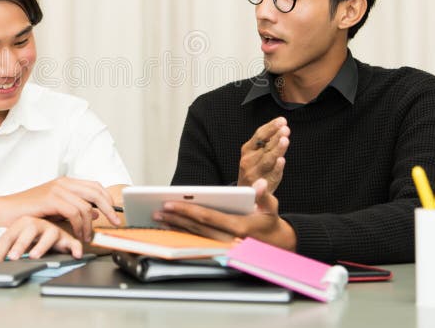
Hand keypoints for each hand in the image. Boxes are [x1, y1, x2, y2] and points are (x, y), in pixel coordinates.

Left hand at [0, 216, 82, 260]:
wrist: (52, 218)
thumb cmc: (32, 233)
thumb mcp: (17, 235)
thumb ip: (5, 242)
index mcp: (23, 223)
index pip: (10, 235)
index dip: (2, 248)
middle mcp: (39, 224)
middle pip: (29, 230)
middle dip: (20, 244)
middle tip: (12, 257)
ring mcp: (53, 230)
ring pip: (50, 234)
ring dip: (42, 246)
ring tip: (34, 256)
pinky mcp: (66, 239)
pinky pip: (73, 242)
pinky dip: (75, 247)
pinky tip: (75, 255)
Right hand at [9, 177, 120, 241]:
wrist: (6, 209)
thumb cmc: (29, 210)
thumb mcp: (57, 209)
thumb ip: (76, 209)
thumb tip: (96, 213)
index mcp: (67, 182)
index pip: (95, 186)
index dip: (108, 199)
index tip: (116, 213)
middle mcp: (64, 183)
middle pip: (96, 192)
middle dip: (110, 208)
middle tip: (116, 223)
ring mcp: (58, 189)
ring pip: (86, 205)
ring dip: (90, 224)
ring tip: (87, 237)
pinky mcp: (51, 199)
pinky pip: (74, 212)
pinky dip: (79, 226)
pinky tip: (77, 234)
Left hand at [154, 178, 296, 250]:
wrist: (278, 245)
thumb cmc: (270, 222)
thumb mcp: (271, 207)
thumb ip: (264, 195)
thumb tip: (261, 183)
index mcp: (239, 227)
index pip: (207, 217)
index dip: (186, 210)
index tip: (169, 204)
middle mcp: (228, 240)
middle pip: (196, 228)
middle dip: (175, 219)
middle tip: (157, 211)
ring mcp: (223, 247)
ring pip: (195, 236)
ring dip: (176, 227)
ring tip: (159, 219)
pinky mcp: (220, 250)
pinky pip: (198, 241)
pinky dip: (184, 235)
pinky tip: (171, 228)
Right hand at [237, 117, 289, 192]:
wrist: (245, 194)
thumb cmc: (254, 169)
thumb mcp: (255, 153)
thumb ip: (266, 141)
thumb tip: (281, 125)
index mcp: (247, 149)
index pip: (259, 135)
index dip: (271, 127)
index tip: (282, 121)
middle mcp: (248, 161)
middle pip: (264, 147)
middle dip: (276, 137)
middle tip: (285, 129)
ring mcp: (254, 174)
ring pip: (267, 160)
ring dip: (277, 150)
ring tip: (285, 140)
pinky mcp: (262, 187)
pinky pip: (271, 176)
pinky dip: (276, 168)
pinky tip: (282, 160)